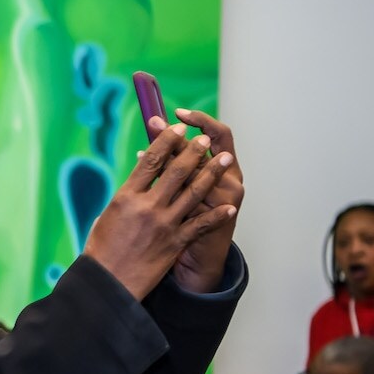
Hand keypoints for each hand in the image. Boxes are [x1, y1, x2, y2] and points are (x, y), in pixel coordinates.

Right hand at [83, 122, 235, 299]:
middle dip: (193, 151)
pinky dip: (217, 215)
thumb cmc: (100, 251)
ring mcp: (164, 224)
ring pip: (194, 192)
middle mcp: (147, 206)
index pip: (151, 160)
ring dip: (212, 173)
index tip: (177, 128)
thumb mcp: (106, 217)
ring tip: (225, 159)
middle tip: (204, 139)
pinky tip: (230, 206)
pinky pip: (201, 225)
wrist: (106, 283)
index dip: (167, 140)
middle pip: (176, 171)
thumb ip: (124, 200)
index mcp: (126, 196)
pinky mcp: (175, 243)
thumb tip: (136, 186)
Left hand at [158, 108, 244, 292]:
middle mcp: (231, 183)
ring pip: (192, 175)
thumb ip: (182, 164)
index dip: (202, 120)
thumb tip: (157, 130)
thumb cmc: (193, 220)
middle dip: (175, 137)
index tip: (178, 112)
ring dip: (166, 160)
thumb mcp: (192, 188)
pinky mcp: (205, 224)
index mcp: (230, 170)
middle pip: (201, 152)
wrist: (201, 261)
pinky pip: (181, 201)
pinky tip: (144, 181)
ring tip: (142, 150)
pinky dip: (160, 190)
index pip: (221, 135)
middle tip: (153, 121)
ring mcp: (221, 204)